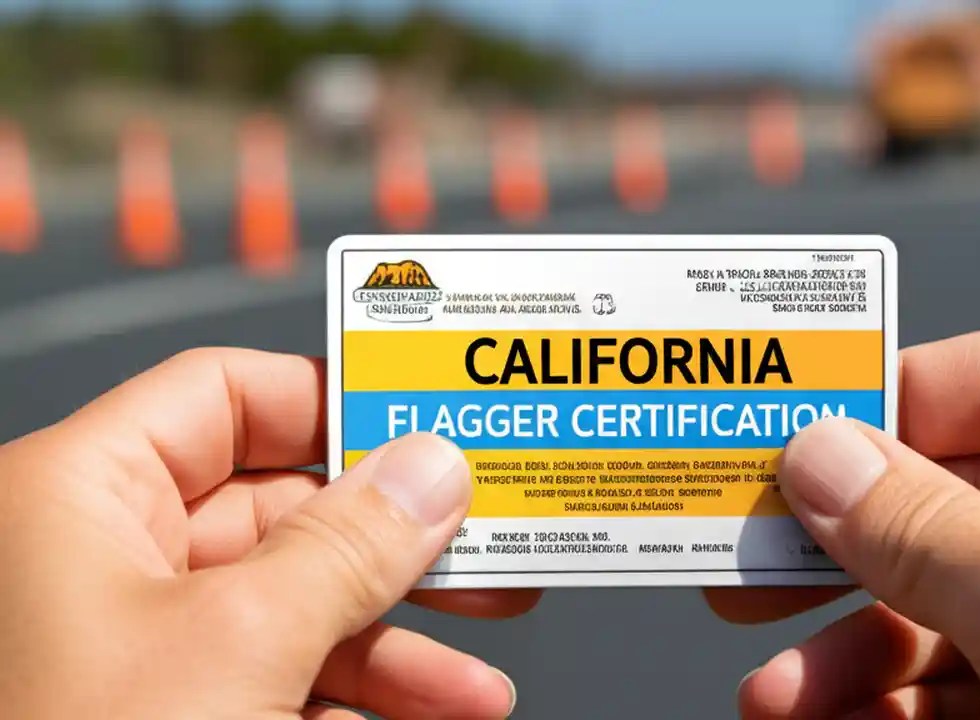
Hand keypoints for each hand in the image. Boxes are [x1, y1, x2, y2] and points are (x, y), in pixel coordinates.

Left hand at [0, 349, 539, 718]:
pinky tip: (432, 718)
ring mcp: (134, 647)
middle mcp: (99, 562)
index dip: (335, 404)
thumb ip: (348, 547)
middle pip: (279, 511)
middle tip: (486, 546)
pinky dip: (359, 696)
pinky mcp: (167, 713)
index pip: (223, 398)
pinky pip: (280, 677)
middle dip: (394, 547)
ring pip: (293, 606)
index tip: (432, 429)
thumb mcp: (242, 647)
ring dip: (397, 642)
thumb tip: (429, 471)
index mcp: (77, 499)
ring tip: (479, 679)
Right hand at [707, 327, 979, 717]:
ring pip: (947, 608)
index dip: (891, 401)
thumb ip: (922, 529)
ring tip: (779, 695)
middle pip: (955, 503)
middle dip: (846, 554)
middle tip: (757, 565)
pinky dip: (889, 705)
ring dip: (850, 652)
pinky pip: (968, 683)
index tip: (793, 440)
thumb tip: (823, 456)